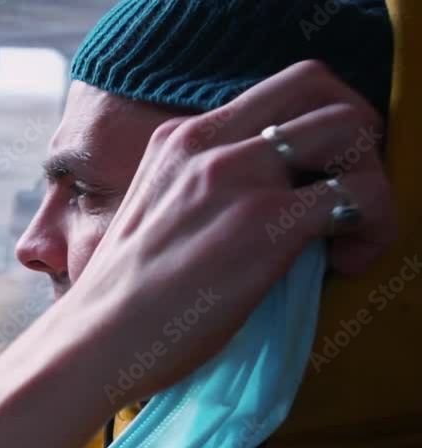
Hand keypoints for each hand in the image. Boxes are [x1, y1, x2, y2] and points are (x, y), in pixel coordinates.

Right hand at [61, 59, 395, 405]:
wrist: (96, 338)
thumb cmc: (122, 295)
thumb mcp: (153, 211)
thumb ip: (201, 186)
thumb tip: (266, 196)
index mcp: (177, 138)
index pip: (274, 93)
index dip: (312, 126)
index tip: (315, 176)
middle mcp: (207, 142)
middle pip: (318, 88)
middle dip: (353, 135)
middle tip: (349, 191)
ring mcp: (237, 176)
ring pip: (349, 131)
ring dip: (369, 179)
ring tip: (350, 233)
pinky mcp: (265, 222)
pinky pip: (357, 196)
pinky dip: (373, 225)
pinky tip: (348, 260)